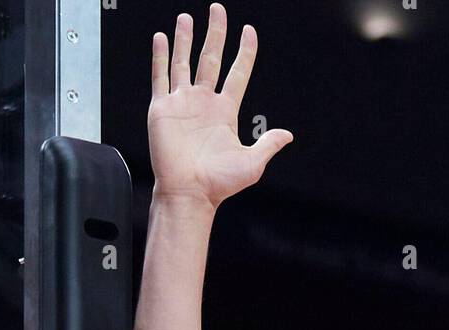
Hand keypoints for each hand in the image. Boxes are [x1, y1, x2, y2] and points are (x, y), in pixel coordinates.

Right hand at [149, 6, 292, 207]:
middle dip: (215, 33)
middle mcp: (204, 103)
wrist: (189, 194)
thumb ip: (268, 144)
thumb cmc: (217, 184)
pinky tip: (162, 38)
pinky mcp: (162, 108)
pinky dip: (161, 56)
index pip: (237, 73)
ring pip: (184, 62)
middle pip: (211, 58)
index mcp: (225, 112)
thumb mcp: (252, 163)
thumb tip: (287, 135)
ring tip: (188, 17)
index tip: (249, 32)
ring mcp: (182, 103)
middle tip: (218, 9)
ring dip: (186, 39)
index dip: (245, 52)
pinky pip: (161, 76)